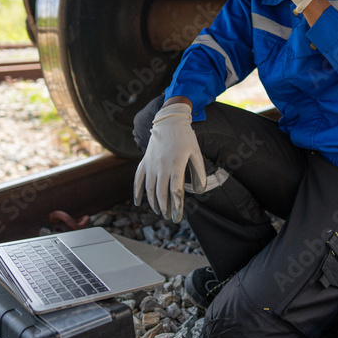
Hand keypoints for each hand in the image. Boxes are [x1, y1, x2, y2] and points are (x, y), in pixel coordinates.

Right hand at [133, 102, 206, 221]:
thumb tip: (200, 191)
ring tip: (158, 210)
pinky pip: (138, 178)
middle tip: (168, 216)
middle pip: (161, 192)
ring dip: (153, 202)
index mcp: (176, 164)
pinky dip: (136, 191)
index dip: (177, 204)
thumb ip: (199, 172)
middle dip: (164, 207)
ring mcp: (151, 164)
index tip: (178, 214)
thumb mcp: (196, 153)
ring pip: (149, 188)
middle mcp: (161, 166)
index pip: (176, 190)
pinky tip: (138, 202)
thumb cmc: (185, 138)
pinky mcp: (144, 161)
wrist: (169, 121)